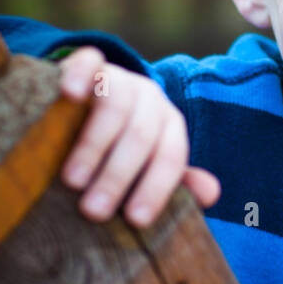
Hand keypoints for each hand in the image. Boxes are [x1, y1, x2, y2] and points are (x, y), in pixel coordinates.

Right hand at [56, 46, 220, 226]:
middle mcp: (150, 99)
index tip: (135, 220)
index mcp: (169, 126)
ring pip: (115, 104)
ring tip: (72, 181)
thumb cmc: (117, 148)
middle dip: (119, 176)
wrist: (87, 100)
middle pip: (142, 135)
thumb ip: (173, 182)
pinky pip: (88, 63)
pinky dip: (79, 77)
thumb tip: (212, 194)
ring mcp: (120, 78)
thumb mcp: (145, 166)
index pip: (171, 157)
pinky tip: (70, 96)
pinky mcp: (88, 63)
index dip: (156, 189)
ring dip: (94, 145)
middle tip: (94, 211)